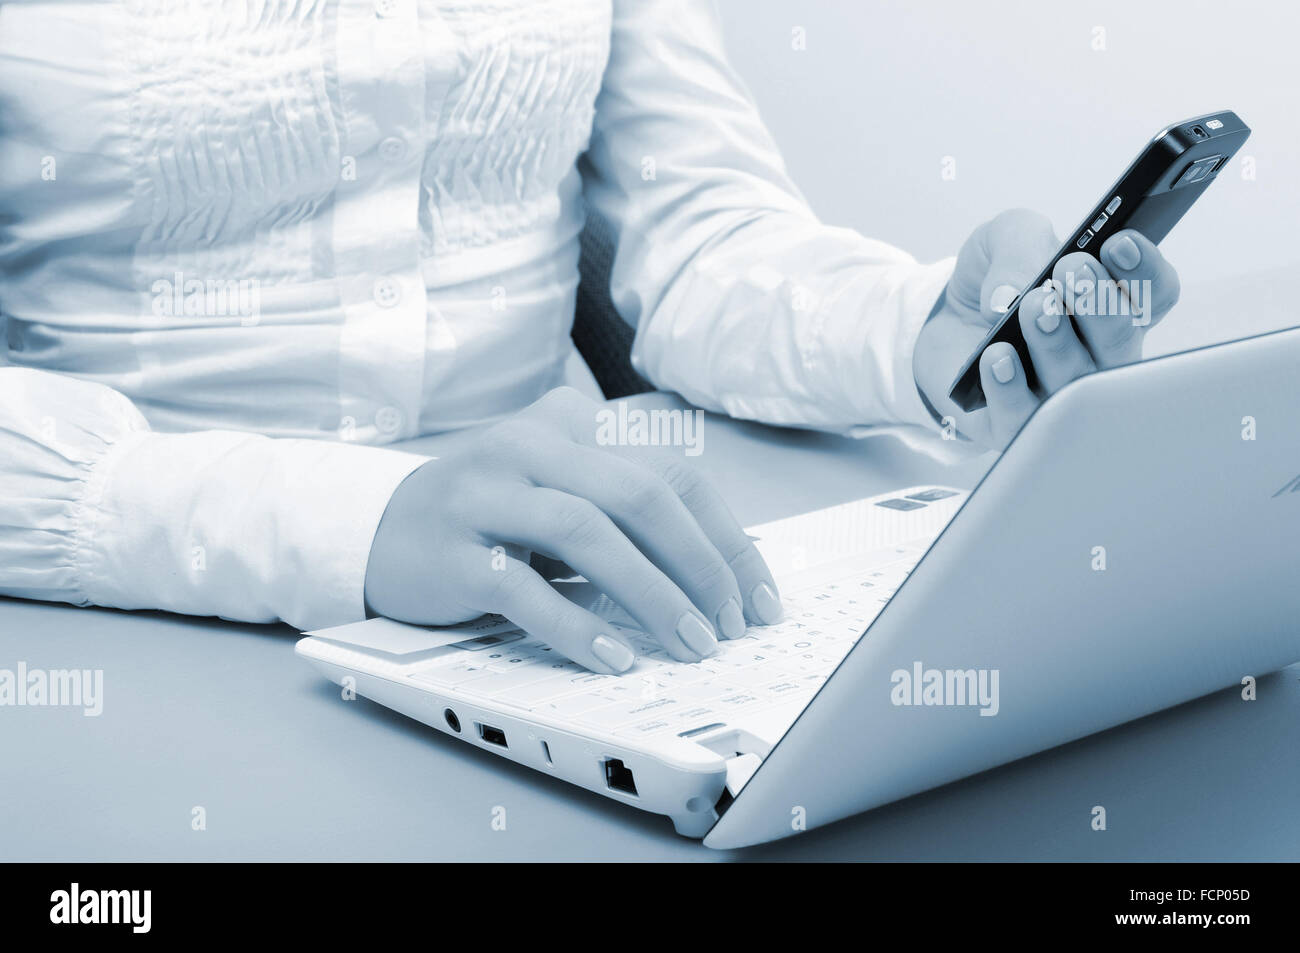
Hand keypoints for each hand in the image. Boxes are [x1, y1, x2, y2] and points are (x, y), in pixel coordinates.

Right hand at [363, 387, 782, 673]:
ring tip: (687, 643)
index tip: (756, 597)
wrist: (377, 528)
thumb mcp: (559, 494)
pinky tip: (612, 656)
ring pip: (587, 531)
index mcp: (568, 426)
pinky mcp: (450, 550)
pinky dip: (575, 624)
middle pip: (638, 494)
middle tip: (727, 625)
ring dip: (649, 593)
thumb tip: (720, 572)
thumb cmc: (489, 518)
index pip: (670, 474)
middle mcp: (528, 446)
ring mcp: (484, 494)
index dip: (724, 538)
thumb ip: (624, 513)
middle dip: (699, 564)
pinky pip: (523, 587)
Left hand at [913, 209, 1179, 450]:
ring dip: (1057, 341)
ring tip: (1031, 305)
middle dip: (1100, 304)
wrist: (941, 323)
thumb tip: (1011, 293)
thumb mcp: (1003, 239)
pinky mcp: (1015, 424)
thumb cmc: (993, 282)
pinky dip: (1010, 386)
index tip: (1116, 243)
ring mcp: (1061, 394)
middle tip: (1070, 269)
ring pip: (1078, 380)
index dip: (1143, 270)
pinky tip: (996, 357)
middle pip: (1122, 339)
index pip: (1154, 293)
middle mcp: (1097, 354)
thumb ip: (1018, 244)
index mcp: (1113, 305)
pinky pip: (1022, 417)